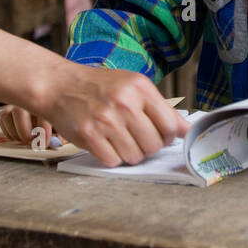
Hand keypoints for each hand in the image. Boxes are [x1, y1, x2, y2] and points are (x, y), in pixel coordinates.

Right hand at [1, 62, 187, 166]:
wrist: (60, 85)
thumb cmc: (100, 87)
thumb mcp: (133, 86)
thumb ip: (160, 108)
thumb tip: (186, 130)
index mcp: (140, 88)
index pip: (170, 125)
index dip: (167, 136)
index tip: (159, 136)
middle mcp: (125, 103)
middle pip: (153, 145)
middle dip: (148, 147)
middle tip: (136, 138)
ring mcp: (106, 120)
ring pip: (135, 156)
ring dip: (129, 154)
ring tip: (118, 139)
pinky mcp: (89, 135)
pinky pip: (112, 161)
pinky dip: (111, 157)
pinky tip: (105, 143)